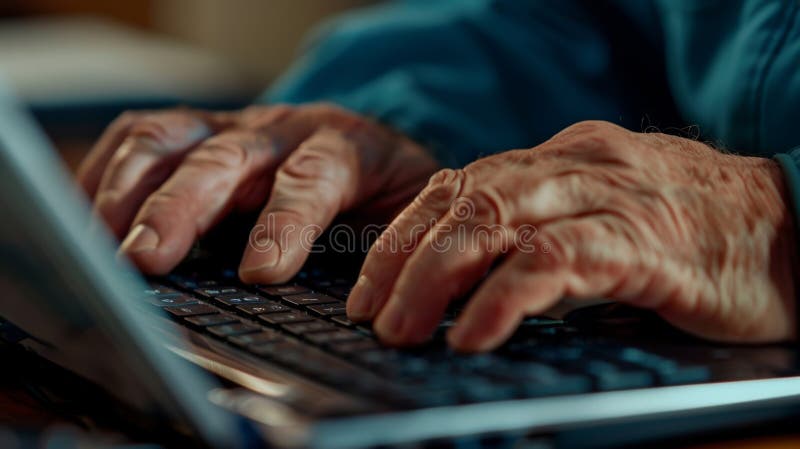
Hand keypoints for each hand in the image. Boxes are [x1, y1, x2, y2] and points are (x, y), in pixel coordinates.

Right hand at [77, 104, 438, 281]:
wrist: (374, 146)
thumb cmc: (386, 193)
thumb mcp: (405, 222)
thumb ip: (384, 254)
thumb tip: (363, 313)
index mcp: (345, 150)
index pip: (312, 176)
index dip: (284, 222)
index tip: (259, 274)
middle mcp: (282, 130)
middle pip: (225, 156)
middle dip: (180, 208)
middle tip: (145, 262)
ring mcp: (233, 127)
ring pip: (169, 138)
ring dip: (128, 192)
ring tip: (102, 248)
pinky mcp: (197, 132)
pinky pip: (139, 137)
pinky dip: (105, 175)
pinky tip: (88, 219)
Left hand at [346, 120, 795, 351]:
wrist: (797, 226)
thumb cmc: (694, 233)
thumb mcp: (602, 219)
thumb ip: (542, 232)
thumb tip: (469, 281)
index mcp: (561, 160)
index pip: (459, 184)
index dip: (404, 235)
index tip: (368, 285)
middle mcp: (578, 166)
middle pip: (466, 199)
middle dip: (405, 260)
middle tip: (372, 315)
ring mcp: (612, 198)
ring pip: (498, 220)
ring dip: (438, 278)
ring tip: (403, 331)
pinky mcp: (648, 241)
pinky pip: (559, 261)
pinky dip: (506, 297)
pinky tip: (473, 334)